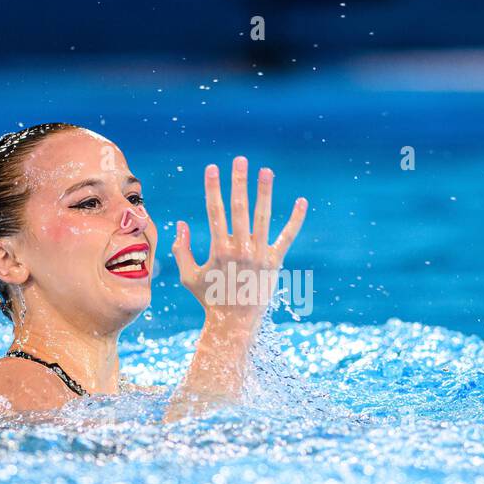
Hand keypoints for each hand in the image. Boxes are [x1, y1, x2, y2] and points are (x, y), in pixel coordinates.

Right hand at [171, 156, 306, 332]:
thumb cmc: (209, 299)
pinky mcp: (275, 263)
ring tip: (266, 171)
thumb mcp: (188, 276)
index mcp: (218, 250)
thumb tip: (181, 224)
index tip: (212, 168)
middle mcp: (240, 250)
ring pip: (263, 217)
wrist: (234, 324)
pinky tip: (302, 202)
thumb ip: (181, 249)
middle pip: (239, 208)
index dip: (212, 188)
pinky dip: (295, 220)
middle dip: (239, 182)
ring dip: (265, 192)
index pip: (214, 211)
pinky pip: (287, 237)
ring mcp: (259, 256)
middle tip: (240, 159)